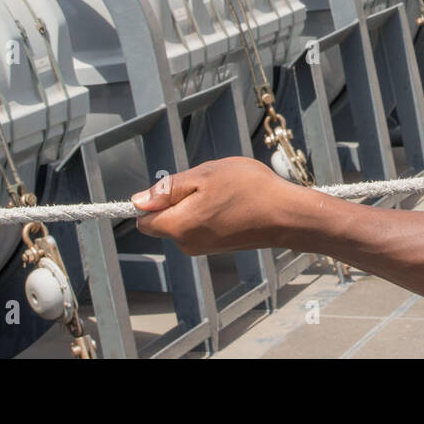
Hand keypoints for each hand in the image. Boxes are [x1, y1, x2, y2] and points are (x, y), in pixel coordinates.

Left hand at [132, 157, 290, 255]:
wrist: (286, 214)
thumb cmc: (249, 190)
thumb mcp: (205, 176)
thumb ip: (168, 189)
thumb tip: (137, 201)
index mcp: (178, 227)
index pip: (144, 220)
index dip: (153, 201)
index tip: (176, 185)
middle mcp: (187, 244)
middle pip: (164, 220)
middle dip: (178, 199)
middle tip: (207, 184)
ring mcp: (204, 248)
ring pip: (184, 221)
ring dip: (196, 204)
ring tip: (223, 191)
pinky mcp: (218, 246)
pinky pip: (201, 227)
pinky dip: (210, 212)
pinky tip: (232, 202)